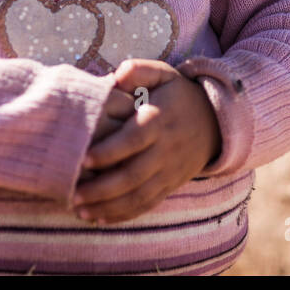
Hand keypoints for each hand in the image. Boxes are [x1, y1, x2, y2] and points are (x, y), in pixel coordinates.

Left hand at [73, 60, 219, 223]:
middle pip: (134, 174)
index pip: (134, 139)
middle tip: (74, 193)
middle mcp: (165, 149)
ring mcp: (169, 171)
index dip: (110, 151)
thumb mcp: (164, 74)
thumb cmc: (178, 95)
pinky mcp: (170, 185)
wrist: (215, 121)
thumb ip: (140, 70)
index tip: (84, 158)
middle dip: (102, 188)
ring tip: (80, 210)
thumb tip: (117, 75)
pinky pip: (147, 204)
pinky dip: (124, 215)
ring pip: (139, 195)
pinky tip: (100, 219)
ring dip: (109, 206)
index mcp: (159, 120)